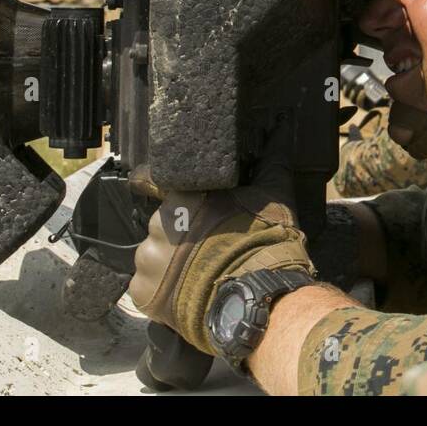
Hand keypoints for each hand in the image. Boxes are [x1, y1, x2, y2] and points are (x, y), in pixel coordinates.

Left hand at [128, 171, 313, 354]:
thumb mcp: (273, 195)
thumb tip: (282, 127)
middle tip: (209, 247)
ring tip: (200, 272)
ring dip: (170, 263)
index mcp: (183, 195)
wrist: (258, 298)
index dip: (184, 202)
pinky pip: (148, 286)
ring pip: (154, 256)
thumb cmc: (265, 243)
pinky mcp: (144, 292)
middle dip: (181, 234)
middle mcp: (158, 224)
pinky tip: (187, 290)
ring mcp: (148, 260)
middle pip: (164, 225)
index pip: (169, 189)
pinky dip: (163, 289)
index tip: (200, 214)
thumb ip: (271, 160)